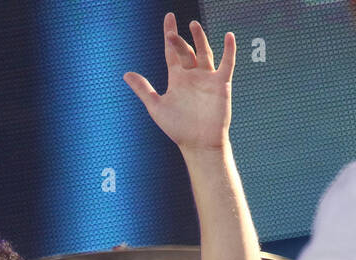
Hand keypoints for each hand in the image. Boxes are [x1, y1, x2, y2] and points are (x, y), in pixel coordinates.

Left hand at [123, 13, 234, 153]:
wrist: (199, 144)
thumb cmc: (178, 129)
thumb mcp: (156, 107)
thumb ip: (143, 89)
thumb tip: (126, 74)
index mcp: (177, 79)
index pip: (172, 52)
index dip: (169, 35)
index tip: (169, 19)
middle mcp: (192, 75)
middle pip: (185, 51)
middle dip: (178, 41)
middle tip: (170, 32)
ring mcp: (207, 78)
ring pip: (204, 52)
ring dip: (199, 38)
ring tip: (193, 25)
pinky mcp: (221, 84)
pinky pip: (227, 64)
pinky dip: (229, 50)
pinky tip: (229, 36)